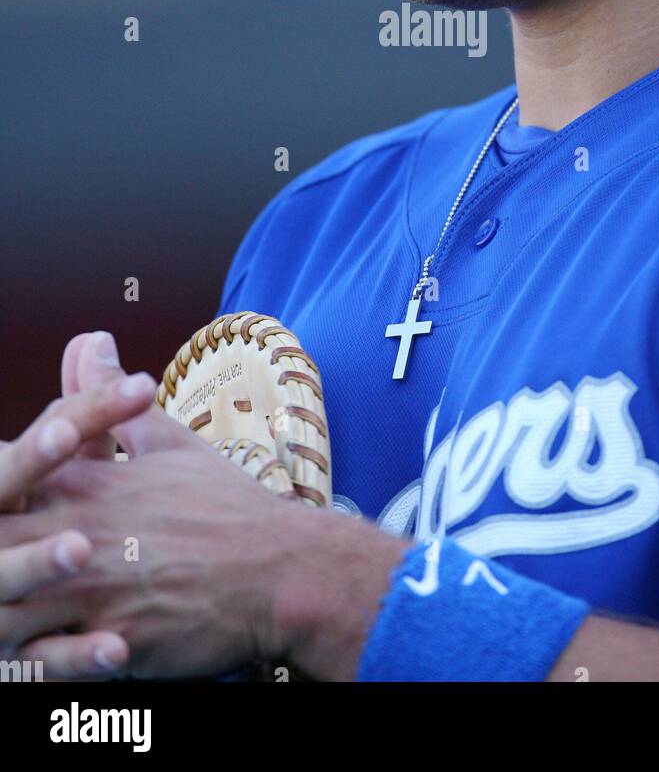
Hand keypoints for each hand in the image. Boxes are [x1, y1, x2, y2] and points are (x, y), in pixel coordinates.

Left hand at [1, 335, 325, 679]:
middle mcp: (80, 536)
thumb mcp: (171, 443)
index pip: (7, 481)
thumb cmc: (229, 506)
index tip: (5, 495)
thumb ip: (115, 402)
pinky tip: (37, 656)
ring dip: (3, 610)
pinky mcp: (112, 645)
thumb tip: (91, 345)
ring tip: (8, 609)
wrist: (283, 569)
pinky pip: (48, 663)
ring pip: (6, 611)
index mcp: (88, 487)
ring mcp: (93, 594)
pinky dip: (35, 661)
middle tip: (0, 558)